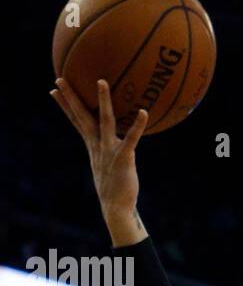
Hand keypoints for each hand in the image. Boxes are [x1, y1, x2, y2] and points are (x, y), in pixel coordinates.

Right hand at [50, 77, 148, 231]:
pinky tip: (143, 112)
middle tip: (60, 78)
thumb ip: (106, 149)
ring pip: (105, 120)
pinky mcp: (124, 157)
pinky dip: (137, 125)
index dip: (65, 105)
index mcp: (92, 145)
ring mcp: (109, 150)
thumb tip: (110, 142)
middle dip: (71, 97)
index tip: (55, 89)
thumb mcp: (105, 164)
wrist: (116, 207)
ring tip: (101, 81)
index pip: (76, 120)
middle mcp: (97, 144)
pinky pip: (131, 138)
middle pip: (82, 116)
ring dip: (103, 100)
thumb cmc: (114, 185)